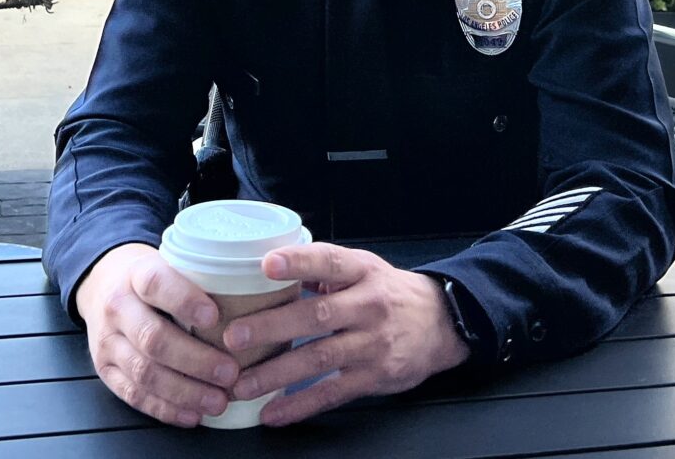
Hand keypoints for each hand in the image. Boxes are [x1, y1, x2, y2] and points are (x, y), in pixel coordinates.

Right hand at [76, 243, 240, 426]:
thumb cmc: (155, 278)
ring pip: (144, 373)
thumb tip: (260, 288)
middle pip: (153, 338)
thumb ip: (203, 276)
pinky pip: (134, 396)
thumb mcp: (172, 262)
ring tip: (219, 400)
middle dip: (195, 360)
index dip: (184, 301)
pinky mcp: (106, 370)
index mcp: (138, 274)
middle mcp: (119, 307)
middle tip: (230, 372)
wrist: (104, 285)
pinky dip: (166, 408)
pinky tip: (193, 413)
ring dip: (185, 392)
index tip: (215, 317)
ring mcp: (108, 341)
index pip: (157, 284)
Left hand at [224, 242, 469, 425]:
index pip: (329, 262)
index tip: (267, 264)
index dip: (299, 262)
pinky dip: (300, 405)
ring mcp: (372, 344)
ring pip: (320, 358)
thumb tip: (269, 268)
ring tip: (242, 384)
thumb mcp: (363, 268)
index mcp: (363, 271)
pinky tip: (271, 412)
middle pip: (318, 315)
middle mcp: (368, 305)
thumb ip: (322, 270)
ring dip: (277, 373)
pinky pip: (332, 393)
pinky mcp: (374, 377)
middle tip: (235, 336)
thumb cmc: (388, 291)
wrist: (440, 323)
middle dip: (273, 326)